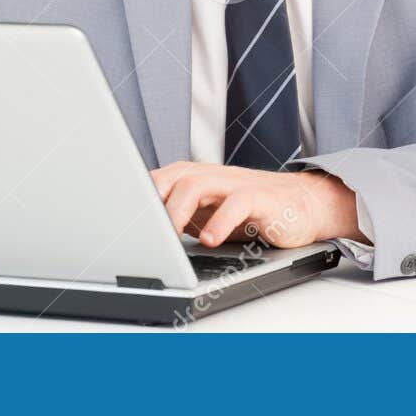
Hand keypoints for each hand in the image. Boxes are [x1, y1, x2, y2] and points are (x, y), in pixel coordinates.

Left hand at [150, 161, 365, 248]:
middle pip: (169, 178)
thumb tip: (136, 237)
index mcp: (190, 178)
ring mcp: (234, 184)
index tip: (114, 223)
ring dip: (177, 210)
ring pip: (196, 184)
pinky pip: (237, 203)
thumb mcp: (205, 214)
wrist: (301, 205)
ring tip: (168, 237)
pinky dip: (220, 220)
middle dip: (149, 204)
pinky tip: (209, 240)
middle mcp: (209, 176)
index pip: (153, 182)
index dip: (132, 200)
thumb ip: (175, 217)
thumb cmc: (247, 212)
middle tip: (138, 234)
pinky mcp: (261, 197)